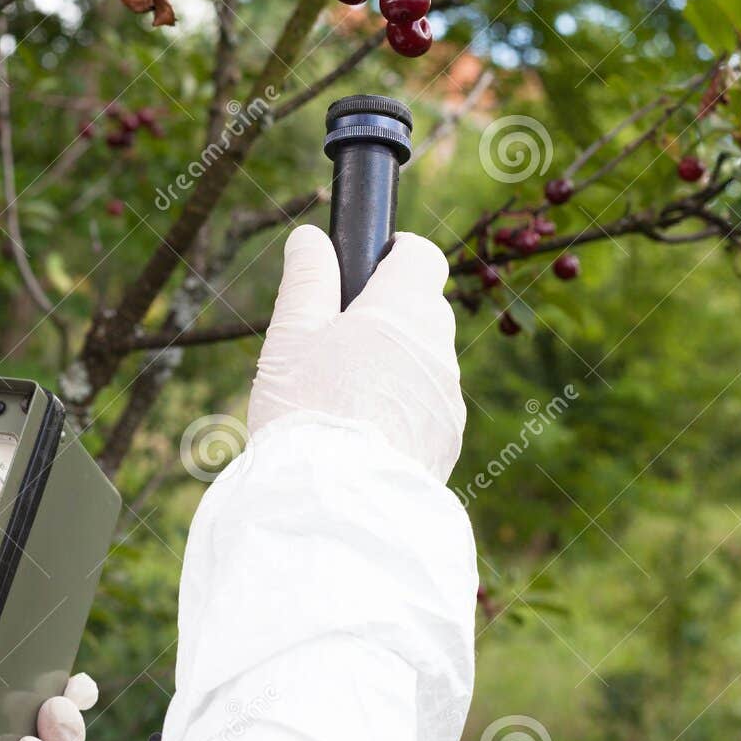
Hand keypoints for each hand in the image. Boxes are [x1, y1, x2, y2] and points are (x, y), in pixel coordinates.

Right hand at [248, 226, 464, 482]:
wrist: (338, 503)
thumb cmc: (309, 409)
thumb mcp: (292, 335)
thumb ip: (306, 280)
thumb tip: (310, 238)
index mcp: (404, 309)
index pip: (422, 255)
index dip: (395, 252)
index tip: (367, 267)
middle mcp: (438, 347)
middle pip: (424, 308)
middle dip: (389, 313)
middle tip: (337, 340)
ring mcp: (447, 397)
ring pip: (426, 361)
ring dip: (395, 363)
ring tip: (342, 395)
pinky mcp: (447, 439)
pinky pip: (428, 406)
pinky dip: (402, 407)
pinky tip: (362, 431)